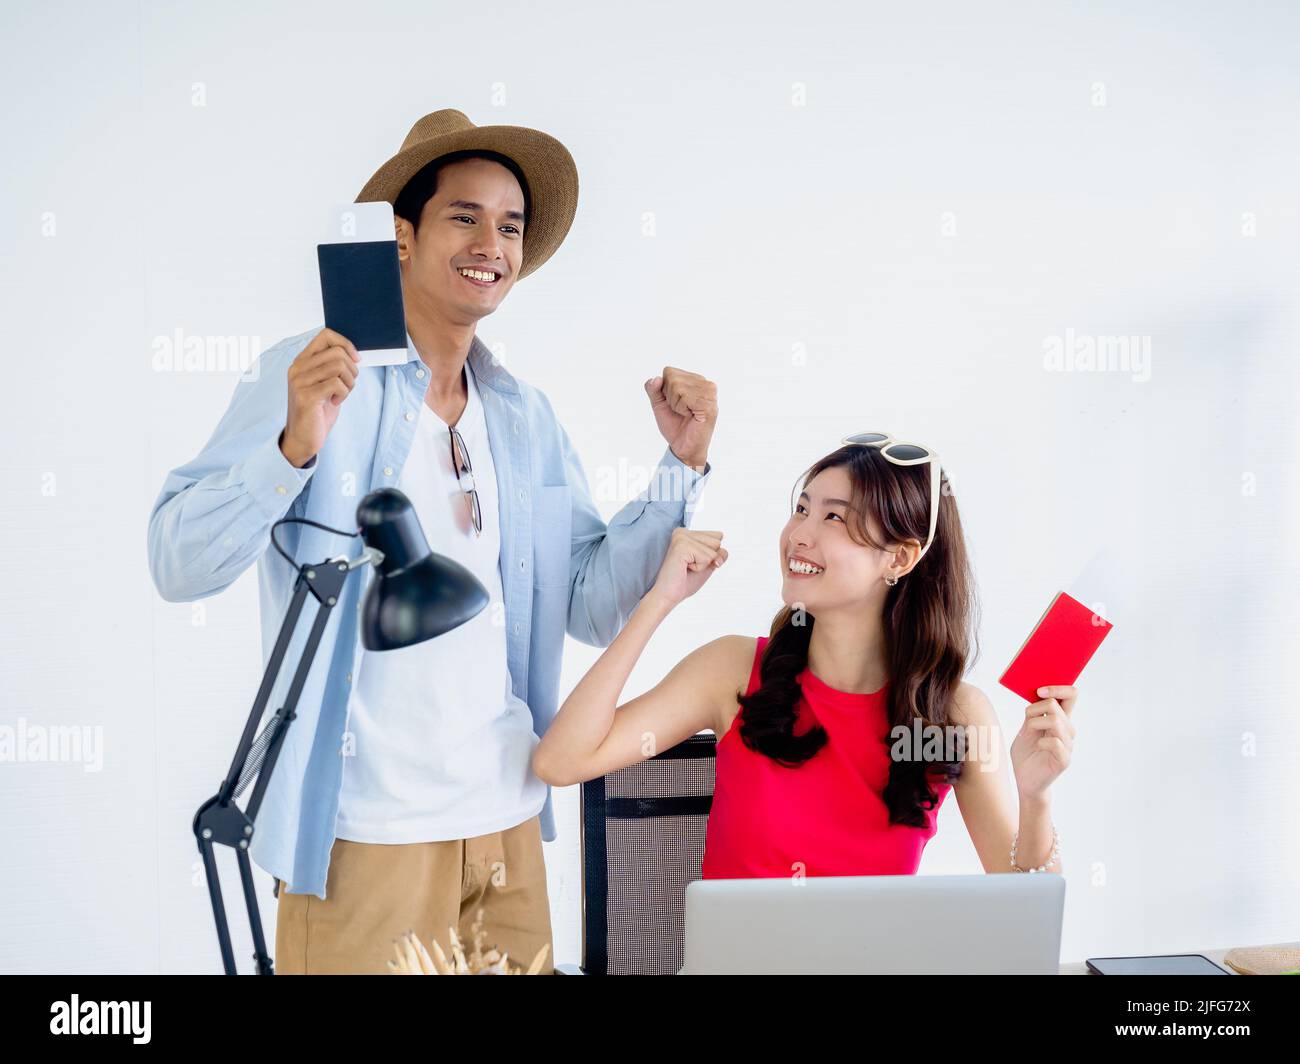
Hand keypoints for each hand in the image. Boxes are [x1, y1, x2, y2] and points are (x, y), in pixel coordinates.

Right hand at [280, 328, 360, 466]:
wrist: (303, 438)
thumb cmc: (318, 410)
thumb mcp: (326, 383)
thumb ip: (333, 366)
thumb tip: (353, 353)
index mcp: (302, 361)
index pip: (326, 335)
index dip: (346, 344)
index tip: (355, 359)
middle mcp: (297, 368)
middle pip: (337, 352)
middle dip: (352, 369)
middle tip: (349, 384)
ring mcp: (299, 381)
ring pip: (338, 366)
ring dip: (350, 382)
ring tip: (342, 394)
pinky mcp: (306, 396)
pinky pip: (336, 384)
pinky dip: (344, 393)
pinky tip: (335, 402)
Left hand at [644, 367, 716, 469]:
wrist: (683, 447)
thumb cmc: (675, 426)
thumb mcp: (659, 404)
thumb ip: (653, 390)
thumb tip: (656, 378)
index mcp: (695, 380)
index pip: (669, 372)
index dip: (664, 390)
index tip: (674, 403)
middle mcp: (705, 383)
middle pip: (672, 378)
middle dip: (670, 397)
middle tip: (680, 410)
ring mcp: (709, 393)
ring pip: (677, 386)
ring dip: (676, 404)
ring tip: (686, 413)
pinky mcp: (709, 404)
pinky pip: (684, 396)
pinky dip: (681, 409)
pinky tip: (691, 416)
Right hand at [649, 527, 727, 608]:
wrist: (668, 596)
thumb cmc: (685, 582)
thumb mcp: (708, 565)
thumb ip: (718, 555)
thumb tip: (723, 550)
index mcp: (687, 533)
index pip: (718, 536)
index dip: (713, 555)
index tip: (695, 563)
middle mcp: (683, 531)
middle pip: (718, 541)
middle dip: (709, 559)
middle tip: (690, 566)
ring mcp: (681, 537)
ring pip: (714, 549)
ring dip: (704, 564)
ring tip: (686, 567)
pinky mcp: (681, 546)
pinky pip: (707, 557)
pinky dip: (699, 568)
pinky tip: (684, 568)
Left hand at [1010, 685, 1077, 798]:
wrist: (1024, 779)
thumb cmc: (1026, 753)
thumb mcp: (1026, 728)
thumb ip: (1033, 713)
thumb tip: (1038, 693)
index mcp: (1060, 720)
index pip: (1070, 696)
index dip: (1058, 688)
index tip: (1040, 691)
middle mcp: (1067, 731)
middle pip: (1056, 706)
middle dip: (1035, 709)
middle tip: (1027, 723)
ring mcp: (1067, 745)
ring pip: (1054, 720)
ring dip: (1035, 723)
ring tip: (1029, 735)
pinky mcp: (1064, 760)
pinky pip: (1055, 742)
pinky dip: (1041, 741)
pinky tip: (1037, 747)